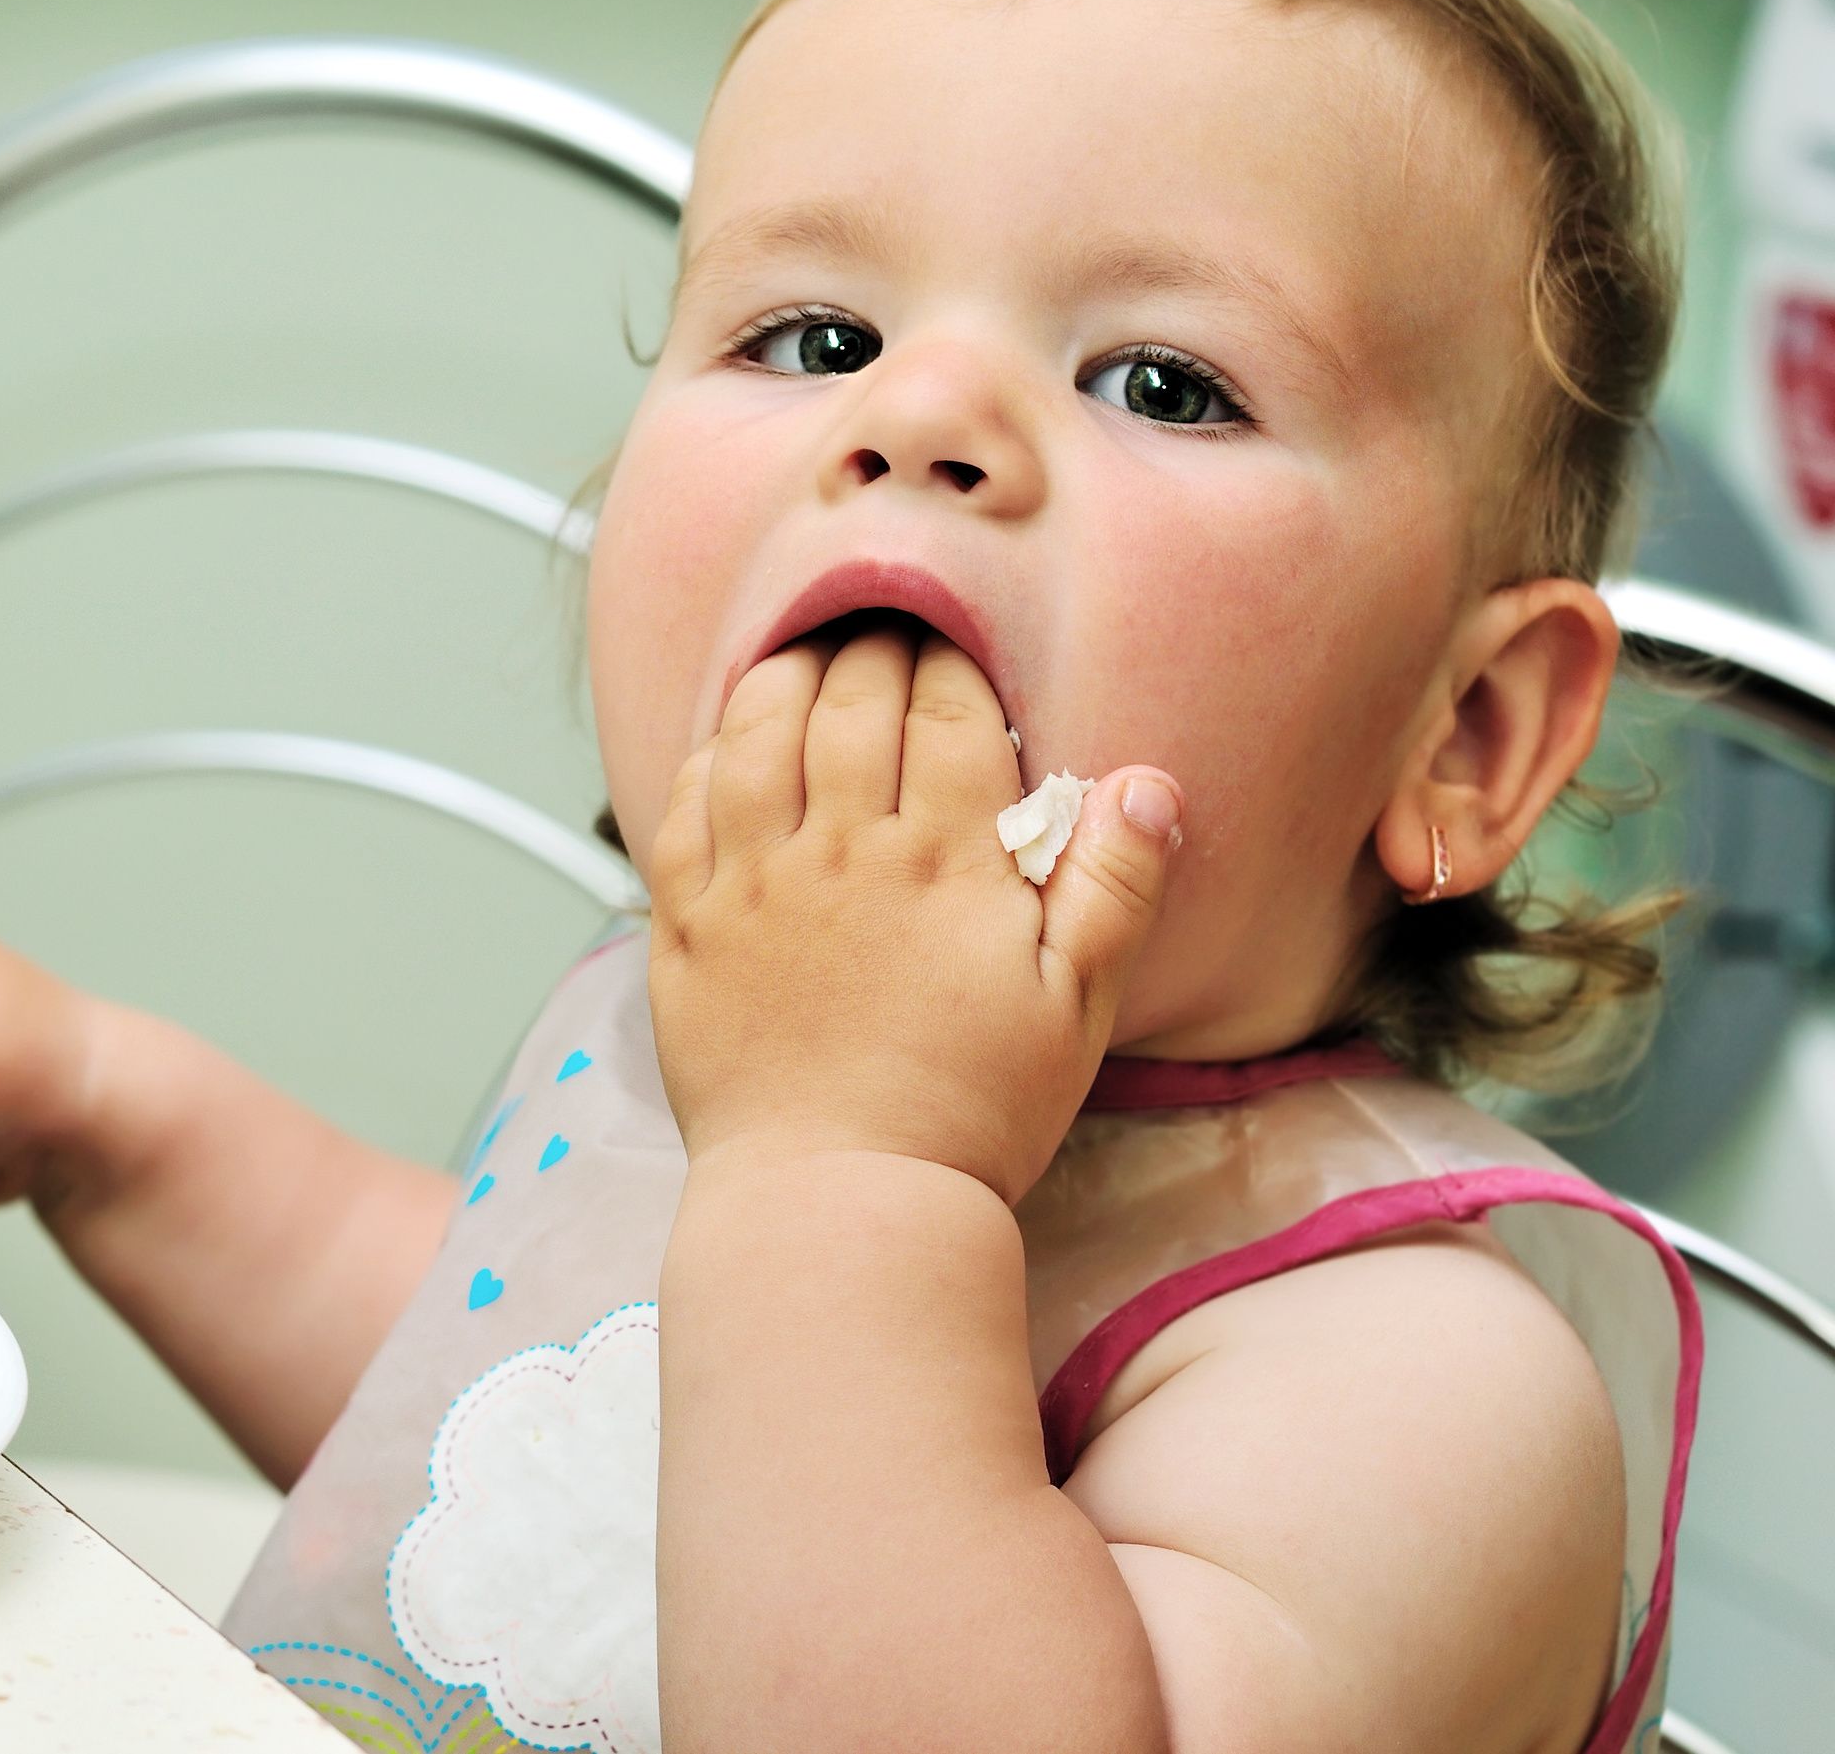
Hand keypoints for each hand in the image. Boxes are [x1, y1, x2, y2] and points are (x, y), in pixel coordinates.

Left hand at [644, 622, 1182, 1202]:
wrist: (840, 1202)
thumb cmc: (970, 1112)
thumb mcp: (1077, 1010)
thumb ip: (1114, 888)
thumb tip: (1152, 783)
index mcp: (943, 861)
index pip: (946, 713)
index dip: (951, 664)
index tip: (953, 647)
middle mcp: (840, 851)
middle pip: (848, 702)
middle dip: (870, 649)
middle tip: (881, 632)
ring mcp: (753, 884)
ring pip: (755, 735)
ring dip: (782, 679)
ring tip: (804, 657)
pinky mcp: (686, 925)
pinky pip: (682, 809)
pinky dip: (706, 758)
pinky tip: (726, 745)